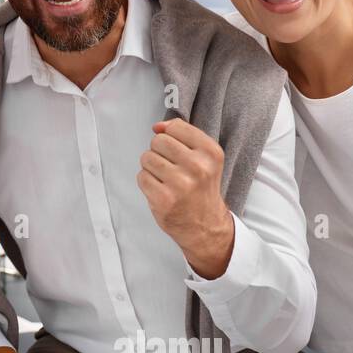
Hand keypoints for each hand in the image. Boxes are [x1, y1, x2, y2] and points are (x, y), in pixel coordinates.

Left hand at [137, 118, 233, 278]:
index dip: (170, 137)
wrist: (205, 225)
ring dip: (151, 167)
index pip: (175, 127)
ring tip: (166, 179)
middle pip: (158, 141)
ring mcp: (180, 184)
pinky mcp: (163, 199)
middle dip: (159, 152)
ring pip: (146, 157)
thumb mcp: (205, 158)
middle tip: (171, 168)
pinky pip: (141, 177)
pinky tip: (161, 190)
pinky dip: (147, 182)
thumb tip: (157, 126)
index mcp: (210, 153)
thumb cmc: (201, 188)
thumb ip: (183, 136)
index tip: (177, 150)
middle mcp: (197, 167)